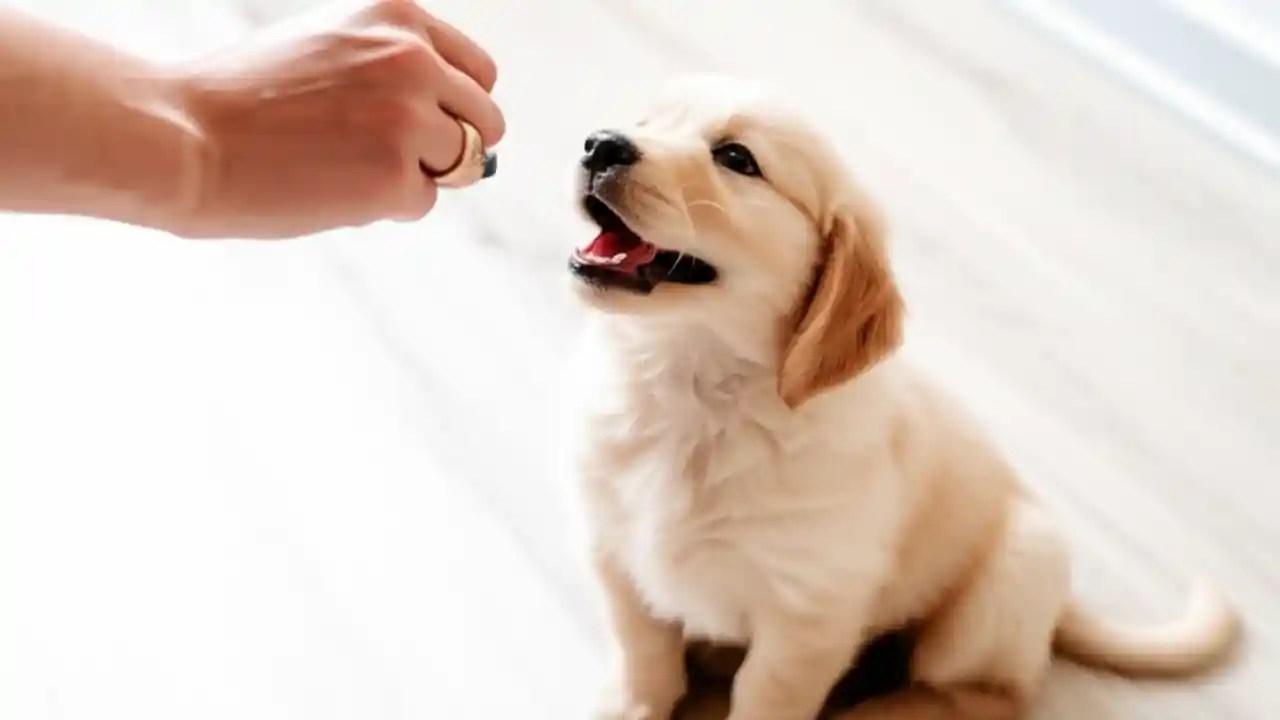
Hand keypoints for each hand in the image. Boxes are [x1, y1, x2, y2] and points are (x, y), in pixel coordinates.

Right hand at [174, 0, 503, 237]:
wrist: (183, 137)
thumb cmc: (243, 99)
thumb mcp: (328, 46)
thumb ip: (392, 67)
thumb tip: (457, 124)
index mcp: (397, 17)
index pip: (478, 72)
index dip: (453, 106)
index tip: (420, 123)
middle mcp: (413, 59)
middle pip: (485, 121)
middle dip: (449, 146)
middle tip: (387, 157)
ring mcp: (410, 119)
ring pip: (462, 164)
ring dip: (419, 175)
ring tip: (350, 167)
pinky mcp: (397, 177)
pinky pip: (422, 202)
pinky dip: (386, 207)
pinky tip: (331, 188)